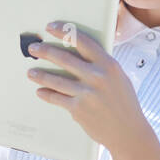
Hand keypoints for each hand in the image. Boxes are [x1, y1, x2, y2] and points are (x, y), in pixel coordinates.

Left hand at [24, 20, 147, 154]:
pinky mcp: (78, 109)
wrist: (128, 132)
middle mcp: (97, 76)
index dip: (64, 32)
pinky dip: (46, 94)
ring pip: (56, 80)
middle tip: (33, 48)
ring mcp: (86, 93)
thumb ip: (101, 66)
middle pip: (64, 58)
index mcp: (109, 65)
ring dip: (40, 75)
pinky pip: (56, 98)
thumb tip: (79, 54)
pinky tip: (40, 91)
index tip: (50, 27)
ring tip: (31, 72)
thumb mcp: (119, 78)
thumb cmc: (124, 103)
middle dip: (45, 51)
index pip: (83, 41)